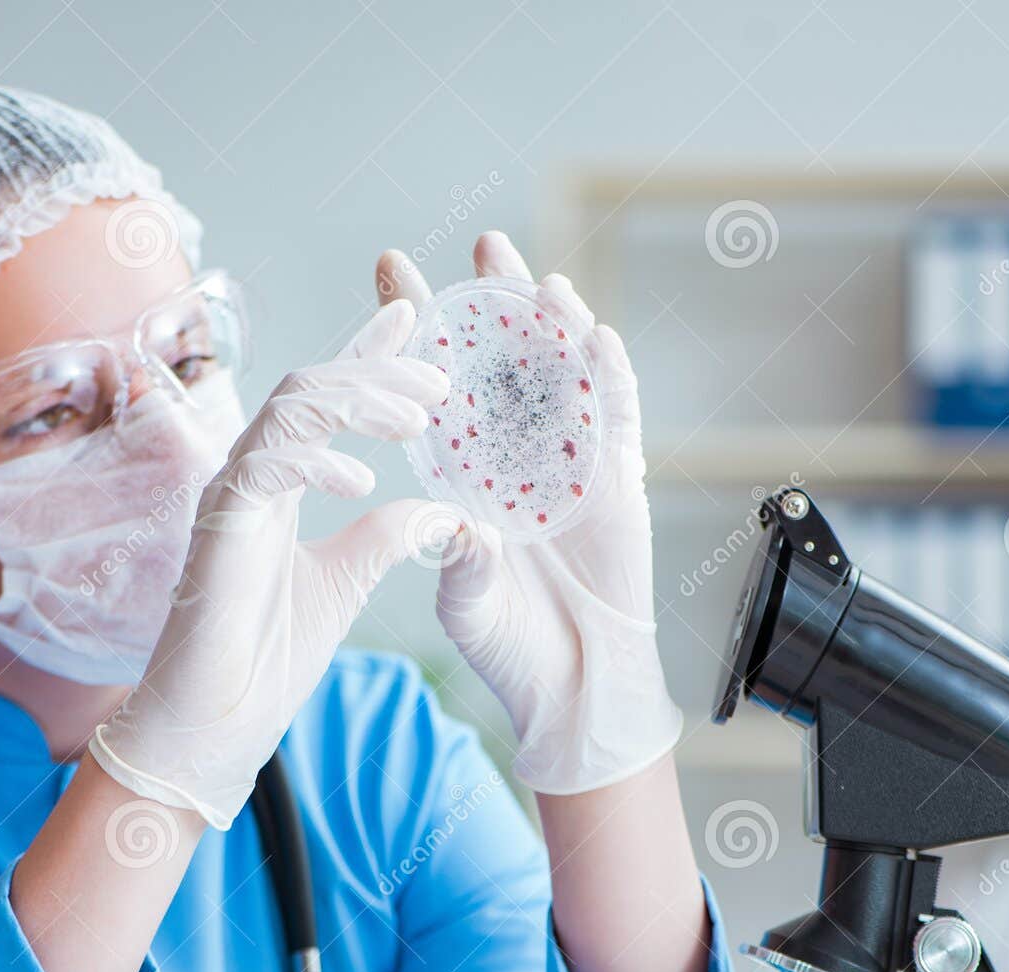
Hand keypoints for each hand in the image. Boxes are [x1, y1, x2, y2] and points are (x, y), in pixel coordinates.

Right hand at [90, 302, 446, 829]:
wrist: (213, 723)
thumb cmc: (265, 659)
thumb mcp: (348, 583)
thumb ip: (386, 538)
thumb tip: (443, 509)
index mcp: (278, 485)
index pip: (326, 402)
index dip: (367, 354)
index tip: (414, 318)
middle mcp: (251, 475)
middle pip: (315, 388)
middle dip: (378, 371)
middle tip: (440, 380)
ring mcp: (231, 494)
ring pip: (292, 409)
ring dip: (358, 402)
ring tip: (417, 420)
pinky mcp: (218, 523)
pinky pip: (266, 464)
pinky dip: (316, 463)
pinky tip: (362, 482)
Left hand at [376, 232, 680, 794]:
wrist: (572, 689)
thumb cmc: (510, 647)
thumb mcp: (466, 601)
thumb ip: (460, 563)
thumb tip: (458, 526)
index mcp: (468, 475)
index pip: (439, 387)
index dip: (420, 332)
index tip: (390, 273)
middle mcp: (517, 459)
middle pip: (507, 363)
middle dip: (492, 303)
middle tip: (476, 246)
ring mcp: (571, 466)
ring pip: (563, 378)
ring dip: (551, 327)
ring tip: (531, 278)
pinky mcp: (617, 487)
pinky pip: (616, 423)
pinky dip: (608, 381)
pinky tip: (593, 338)